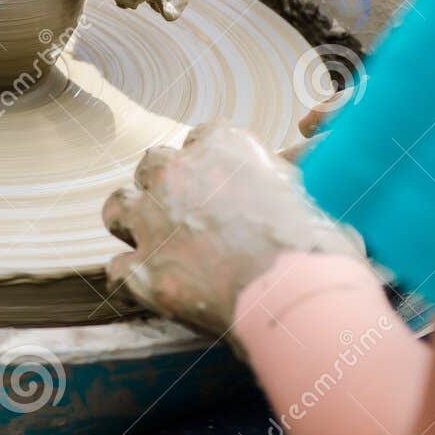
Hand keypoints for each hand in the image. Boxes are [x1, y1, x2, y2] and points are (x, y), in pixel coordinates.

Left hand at [103, 122, 361, 336]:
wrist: (297, 297)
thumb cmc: (317, 250)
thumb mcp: (310, 199)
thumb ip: (282, 186)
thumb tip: (285, 195)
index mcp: (223, 148)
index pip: (203, 137)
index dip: (211, 164)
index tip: (222, 184)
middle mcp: (178, 174)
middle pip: (153, 164)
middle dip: (164, 185)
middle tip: (186, 213)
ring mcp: (153, 221)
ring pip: (118, 206)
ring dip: (133, 222)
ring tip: (153, 243)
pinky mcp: (142, 269)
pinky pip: (118, 269)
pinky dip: (135, 279)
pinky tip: (153, 289)